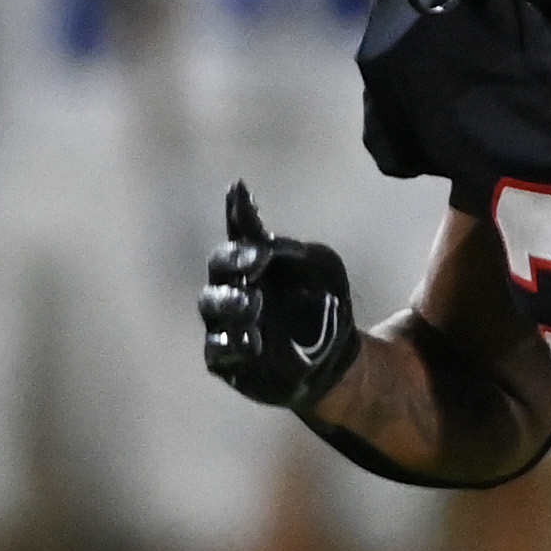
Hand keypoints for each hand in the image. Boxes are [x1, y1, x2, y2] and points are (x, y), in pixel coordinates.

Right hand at [200, 182, 360, 409]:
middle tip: (257, 261)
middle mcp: (233, 286)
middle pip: (219, 266)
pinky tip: (254, 342)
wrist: (338, 358)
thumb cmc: (324, 305)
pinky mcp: (228, 358)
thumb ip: (300, 254)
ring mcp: (225, 321)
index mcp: (254, 260)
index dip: (236, 212)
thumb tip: (269, 244)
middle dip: (234, 260)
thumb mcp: (325, 271)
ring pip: (212, 306)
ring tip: (254, 302)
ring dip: (232, 302)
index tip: (240, 192)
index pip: (239, 231)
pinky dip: (234, 344)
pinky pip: (220, 350)